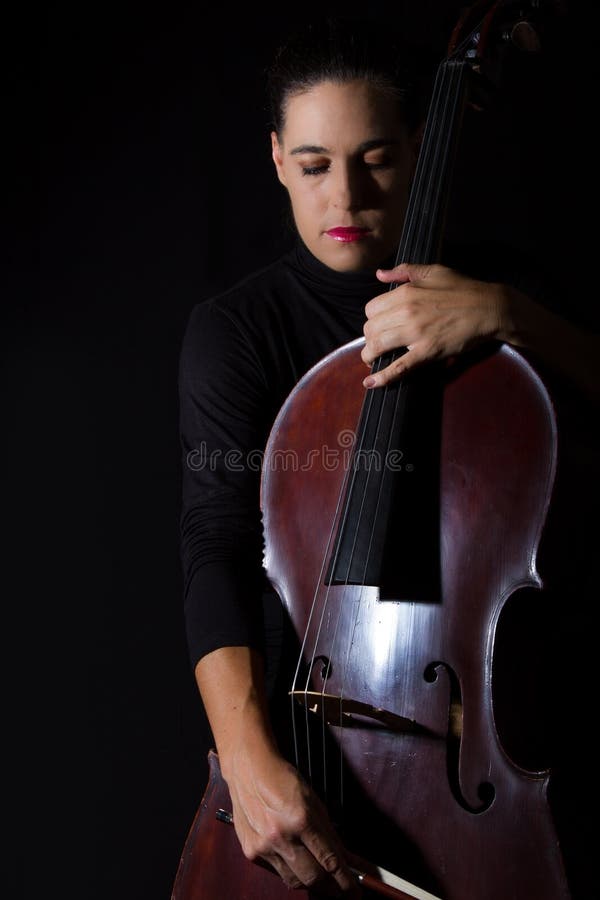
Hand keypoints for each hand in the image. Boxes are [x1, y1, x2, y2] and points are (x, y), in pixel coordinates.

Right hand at [223, 741, 359, 896]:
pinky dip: (289, 869)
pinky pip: (276, 871)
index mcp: (301, 819)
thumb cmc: (283, 780)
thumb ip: (329, 834)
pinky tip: (294, 859)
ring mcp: (263, 846)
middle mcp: (281, 836)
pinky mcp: (250, 852)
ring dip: (310, 880)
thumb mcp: (314, 802)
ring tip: (318, 873)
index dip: (345, 880)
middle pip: (313, 878)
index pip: (329, 860)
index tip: (354, 891)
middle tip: (339, 886)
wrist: (249, 769)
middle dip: (330, 886)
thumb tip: (347, 859)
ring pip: (294, 880)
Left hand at [361, 262, 511, 387]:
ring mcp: (416, 333)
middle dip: (370, 338)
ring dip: (370, 356)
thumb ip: (404, 271)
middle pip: (370, 329)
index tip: (379, 324)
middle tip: (377, 343)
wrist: (489, 308)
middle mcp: (406, 312)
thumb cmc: (463, 288)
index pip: (371, 309)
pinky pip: (399, 367)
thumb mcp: (433, 271)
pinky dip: (383, 377)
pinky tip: (370, 383)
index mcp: (405, 293)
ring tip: (373, 359)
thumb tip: (380, 274)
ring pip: (377, 346)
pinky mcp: (427, 352)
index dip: (372, 319)